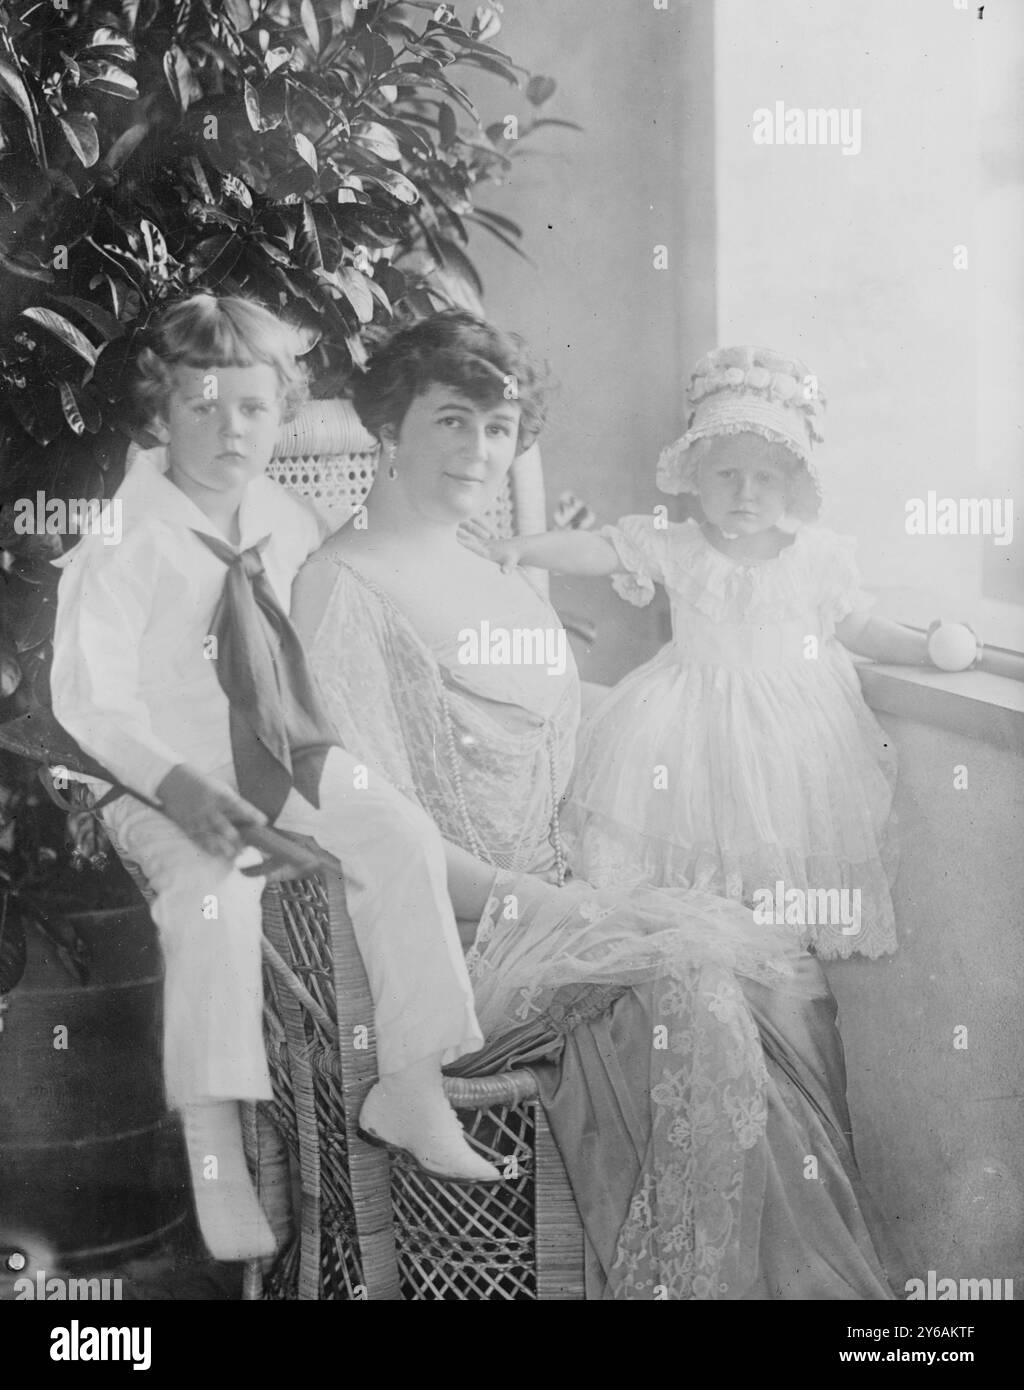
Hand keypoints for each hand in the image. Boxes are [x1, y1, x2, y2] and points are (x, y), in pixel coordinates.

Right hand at [156, 766, 334, 880]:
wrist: (172, 780)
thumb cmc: (202, 784)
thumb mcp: (220, 788)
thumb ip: (232, 803)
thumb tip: (248, 819)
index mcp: (220, 795)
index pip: (239, 806)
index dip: (251, 814)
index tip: (263, 821)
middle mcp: (209, 808)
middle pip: (225, 827)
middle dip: (236, 839)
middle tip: (246, 848)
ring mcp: (197, 818)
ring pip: (212, 838)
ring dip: (224, 848)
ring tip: (234, 855)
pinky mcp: (187, 825)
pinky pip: (199, 840)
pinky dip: (209, 848)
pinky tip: (217, 854)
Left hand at [457, 519, 521, 571]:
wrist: (515, 553)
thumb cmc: (513, 558)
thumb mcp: (510, 562)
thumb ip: (507, 567)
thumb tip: (504, 572)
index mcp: (486, 554)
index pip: (474, 548)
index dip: (465, 543)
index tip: (456, 540)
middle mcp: (482, 550)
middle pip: (469, 543)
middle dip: (460, 538)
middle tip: (448, 531)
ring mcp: (482, 546)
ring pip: (470, 539)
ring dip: (462, 534)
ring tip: (451, 527)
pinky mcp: (484, 543)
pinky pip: (475, 537)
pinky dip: (468, 532)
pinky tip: (461, 526)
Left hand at [926, 620, 982, 671]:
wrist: (928, 650)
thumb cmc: (931, 638)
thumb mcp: (931, 630)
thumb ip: (935, 624)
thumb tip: (941, 619)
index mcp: (960, 629)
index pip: (967, 627)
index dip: (972, 628)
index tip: (972, 631)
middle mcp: (965, 639)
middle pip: (974, 639)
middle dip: (979, 641)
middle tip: (979, 644)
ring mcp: (965, 649)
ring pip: (975, 651)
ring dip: (979, 654)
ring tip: (978, 658)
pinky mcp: (964, 658)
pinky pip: (968, 661)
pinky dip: (970, 664)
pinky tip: (971, 666)